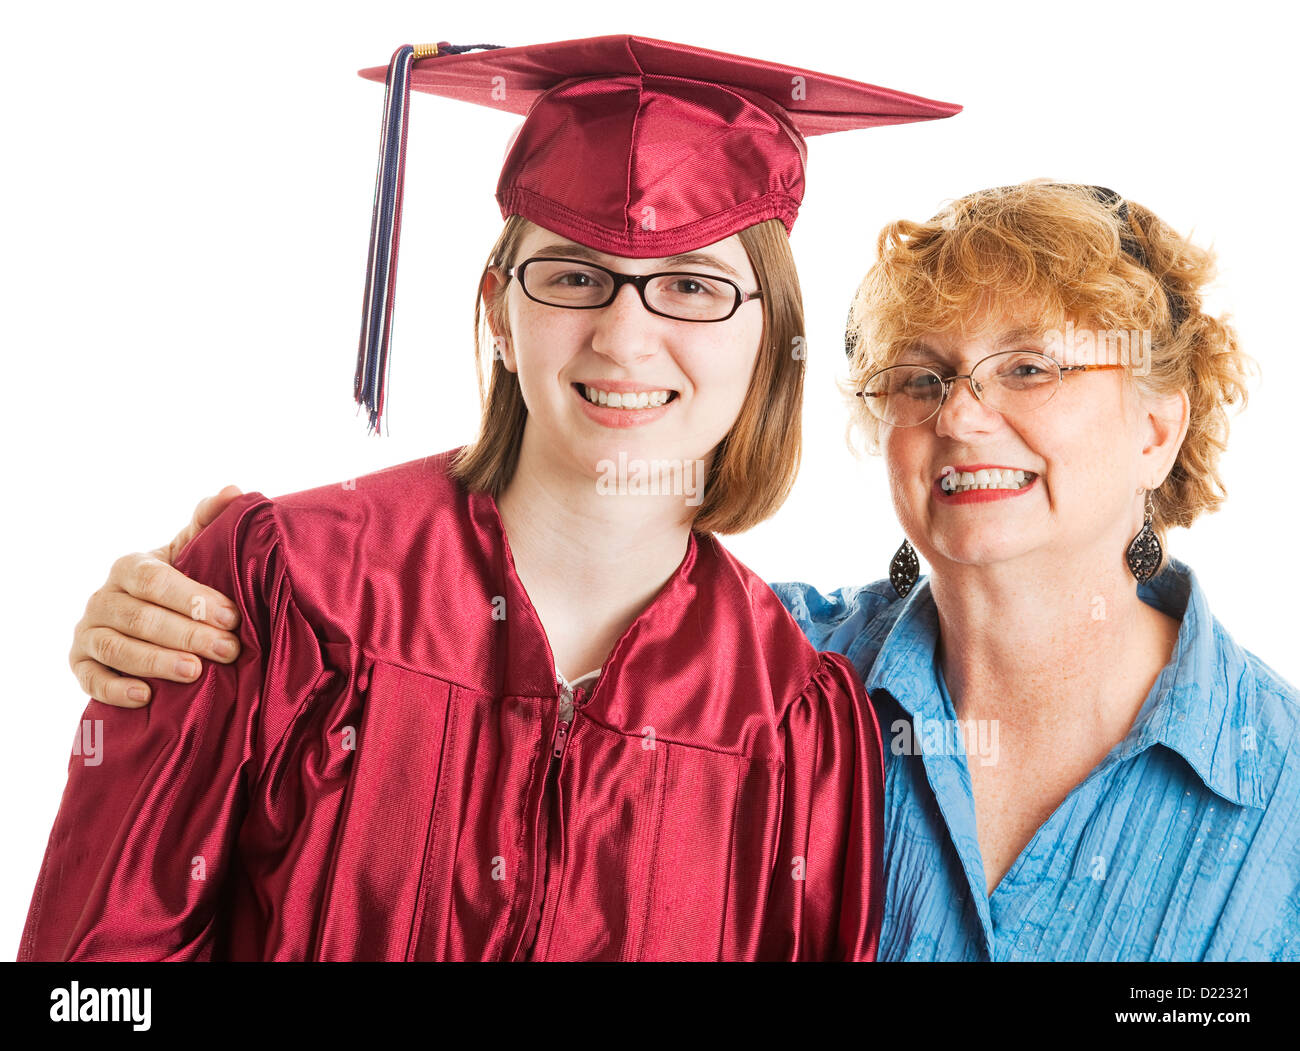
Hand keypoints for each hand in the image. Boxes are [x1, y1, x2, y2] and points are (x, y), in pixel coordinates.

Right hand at [70, 486, 244, 707]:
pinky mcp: (80, 665)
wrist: (144, 623)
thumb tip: (233, 490)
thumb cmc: (177, 585)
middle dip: (187, 634)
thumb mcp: (190, 554)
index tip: (232, 617)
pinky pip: (90, 679)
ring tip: (195, 672)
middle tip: (228, 650)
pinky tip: (145, 696)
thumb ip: (208, 524)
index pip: (156, 580)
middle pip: (140, 617)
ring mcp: (87, 632)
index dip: (193, 598)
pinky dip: (115, 689)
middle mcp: (102, 597)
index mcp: (130, 567)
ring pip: (116, 648)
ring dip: (156, 661)